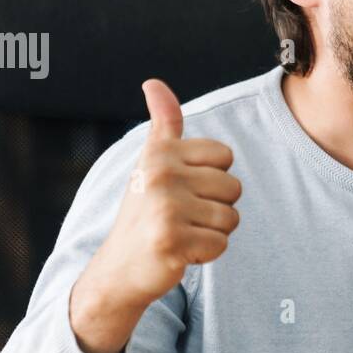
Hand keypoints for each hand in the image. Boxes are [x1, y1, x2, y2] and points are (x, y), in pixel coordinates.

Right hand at [69, 79, 240, 352]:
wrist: (120, 269)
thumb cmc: (144, 212)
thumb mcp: (151, 162)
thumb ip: (163, 123)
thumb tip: (154, 83)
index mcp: (160, 153)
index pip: (225, 156)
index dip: (212, 178)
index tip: (183, 189)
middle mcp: (161, 175)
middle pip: (233, 188)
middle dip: (215, 207)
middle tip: (181, 216)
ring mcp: (165, 209)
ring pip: (231, 218)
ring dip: (212, 232)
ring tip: (182, 233)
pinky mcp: (172, 241)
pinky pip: (221, 244)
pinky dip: (206, 254)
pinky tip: (181, 252)